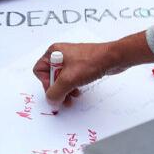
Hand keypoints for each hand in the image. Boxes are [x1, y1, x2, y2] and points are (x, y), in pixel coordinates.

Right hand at [32, 32, 153, 105]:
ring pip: (61, 80)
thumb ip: (55, 92)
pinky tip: (78, 91)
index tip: (56, 90)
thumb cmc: (92, 62)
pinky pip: (71, 79)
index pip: (39, 71)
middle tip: (64, 99)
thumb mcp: (68, 80)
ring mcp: (71, 60)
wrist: (113, 58)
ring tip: (73, 97)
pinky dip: (72, 87)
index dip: (46, 83)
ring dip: (65, 90)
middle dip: (57, 89)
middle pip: (50, 77)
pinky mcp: (80, 65)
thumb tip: (51, 100)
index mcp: (53, 52)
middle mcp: (60, 54)